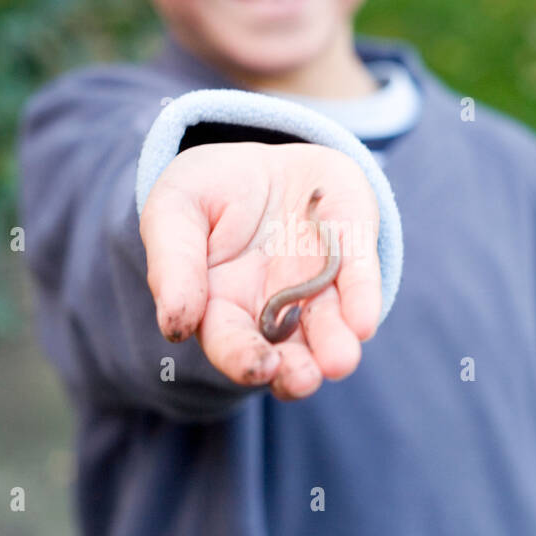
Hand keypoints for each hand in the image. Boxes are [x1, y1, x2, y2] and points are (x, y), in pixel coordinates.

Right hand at [139, 141, 381, 400]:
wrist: (262, 157)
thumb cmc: (207, 191)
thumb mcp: (175, 209)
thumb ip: (173, 263)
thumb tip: (174, 324)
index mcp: (220, 306)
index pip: (230, 342)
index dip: (243, 358)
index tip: (259, 365)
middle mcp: (272, 309)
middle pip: (283, 353)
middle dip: (294, 371)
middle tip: (303, 378)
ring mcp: (316, 286)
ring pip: (326, 328)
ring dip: (334, 346)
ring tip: (339, 361)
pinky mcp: (352, 255)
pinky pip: (359, 278)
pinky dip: (362, 298)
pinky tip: (363, 320)